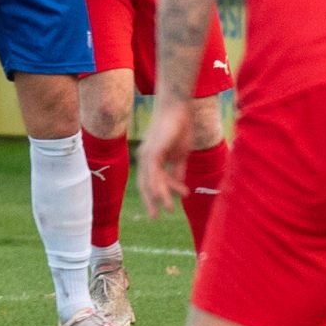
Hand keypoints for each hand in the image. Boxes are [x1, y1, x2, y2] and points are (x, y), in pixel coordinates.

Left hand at [135, 101, 192, 218]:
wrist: (179, 108)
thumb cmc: (180, 127)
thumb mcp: (180, 154)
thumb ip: (178, 169)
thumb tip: (179, 185)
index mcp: (152, 159)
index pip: (151, 181)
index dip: (160, 194)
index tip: (172, 205)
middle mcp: (145, 158)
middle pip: (145, 184)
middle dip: (150, 201)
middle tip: (155, 217)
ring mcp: (147, 154)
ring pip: (149, 181)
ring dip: (158, 197)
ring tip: (168, 210)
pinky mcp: (152, 151)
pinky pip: (153, 173)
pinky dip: (158, 186)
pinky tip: (162, 196)